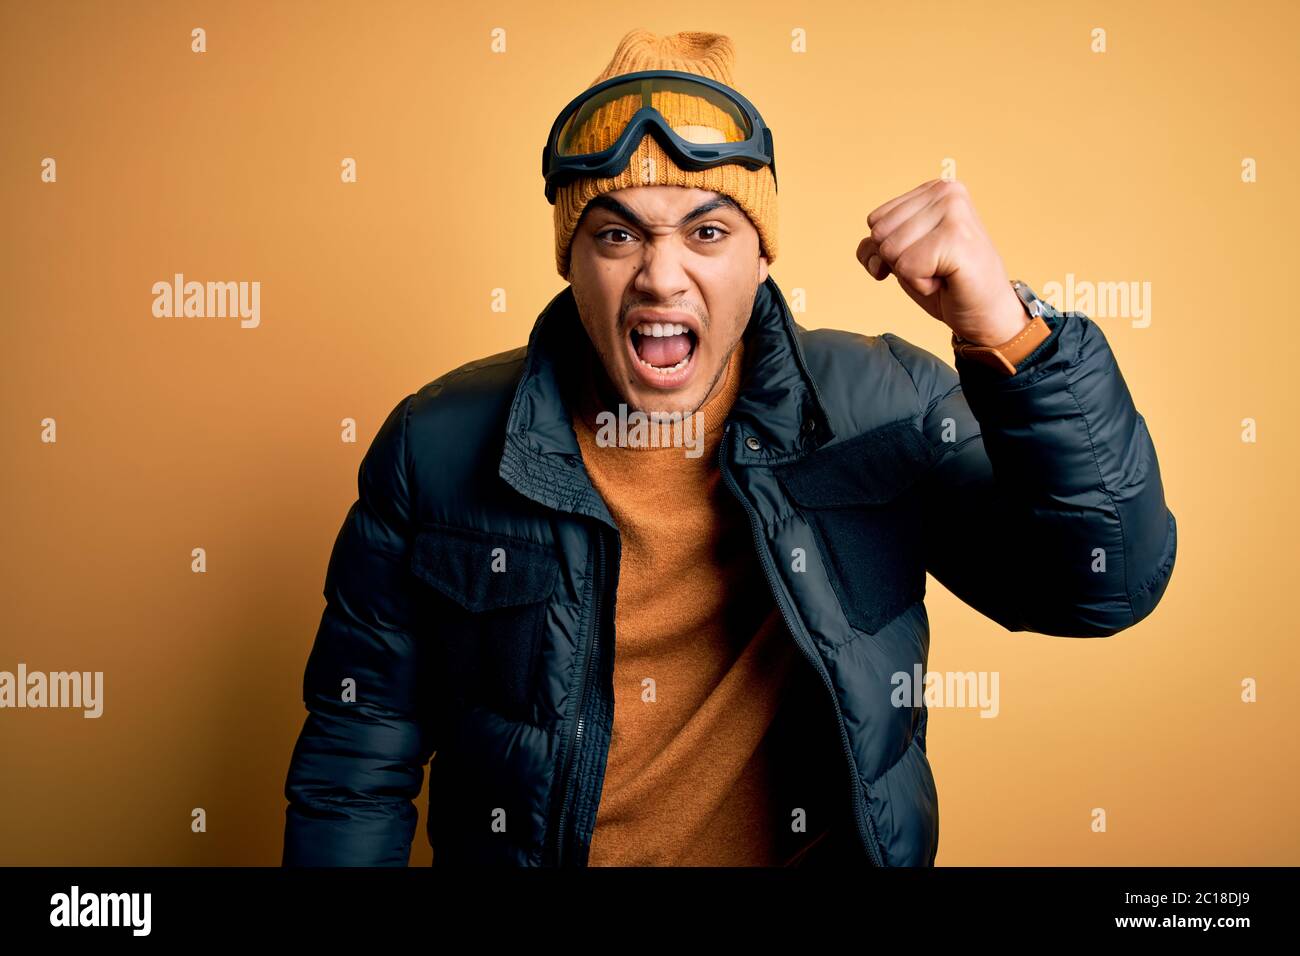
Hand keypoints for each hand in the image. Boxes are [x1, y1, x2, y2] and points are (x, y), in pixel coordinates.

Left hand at [856, 179, 1027, 345]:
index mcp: (934, 189)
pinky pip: (906, 268)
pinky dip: (921, 284)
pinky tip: (948, 279)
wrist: (986, 312)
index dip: (891, 250)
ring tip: (943, 271)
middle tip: (935, 267)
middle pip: (879, 234)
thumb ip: (878, 245)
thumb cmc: (948, 283)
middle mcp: (946, 191)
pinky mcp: (956, 237)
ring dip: (911, 274)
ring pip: (891, 250)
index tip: (925, 257)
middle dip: (899, 261)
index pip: (876, 220)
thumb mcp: (905, 257)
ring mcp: (953, 211)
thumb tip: (869, 249)